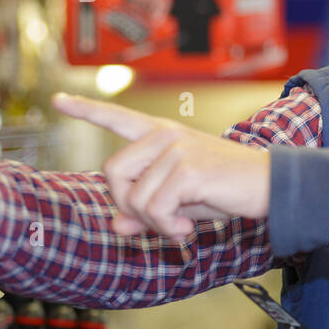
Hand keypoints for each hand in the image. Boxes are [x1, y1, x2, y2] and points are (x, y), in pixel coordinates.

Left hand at [51, 92, 270, 240]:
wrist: (271, 187)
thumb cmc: (227, 190)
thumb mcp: (181, 201)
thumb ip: (146, 211)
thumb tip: (116, 226)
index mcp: (162, 135)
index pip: (118, 118)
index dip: (86, 110)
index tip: (58, 100)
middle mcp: (165, 135)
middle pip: (112, 173)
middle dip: (128, 206)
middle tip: (158, 222)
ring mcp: (176, 149)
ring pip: (133, 198)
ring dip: (153, 222)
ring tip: (179, 225)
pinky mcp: (188, 168)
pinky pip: (155, 209)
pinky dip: (167, 227)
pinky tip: (187, 227)